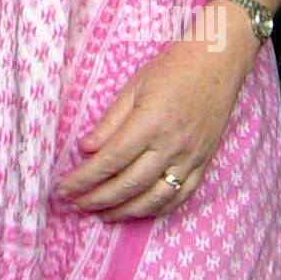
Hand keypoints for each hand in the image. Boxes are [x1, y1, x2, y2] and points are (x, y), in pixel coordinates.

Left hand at [53, 27, 256, 220]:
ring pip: (154, 198)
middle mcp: (171, 145)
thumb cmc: (172, 68)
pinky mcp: (203, 163)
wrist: (217, 64)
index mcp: (150, 123)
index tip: (63, 188)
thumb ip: (110, 121)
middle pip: (129, 184)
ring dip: (125, 211)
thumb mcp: (134, 86)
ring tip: (102, 216)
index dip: (84, 178)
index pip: (110, 160)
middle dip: (98, 199)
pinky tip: (138, 211)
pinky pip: (180, 196)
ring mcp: (190, 158)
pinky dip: (157, 209)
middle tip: (75, 205)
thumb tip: (86, 149)